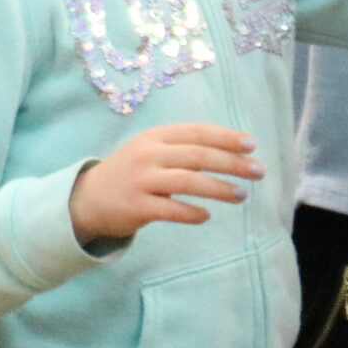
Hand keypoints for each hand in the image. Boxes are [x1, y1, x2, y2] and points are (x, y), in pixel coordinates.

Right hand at [70, 123, 262, 243]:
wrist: (89, 198)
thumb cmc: (131, 173)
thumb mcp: (150, 151)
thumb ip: (182, 148)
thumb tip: (231, 153)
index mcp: (154, 136)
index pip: (196, 132)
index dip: (225, 137)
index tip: (251, 144)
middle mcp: (148, 154)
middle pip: (197, 155)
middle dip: (232, 162)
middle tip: (259, 171)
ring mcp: (141, 180)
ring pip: (188, 180)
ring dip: (219, 188)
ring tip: (242, 194)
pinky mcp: (137, 206)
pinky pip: (171, 209)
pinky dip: (192, 213)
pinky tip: (207, 215)